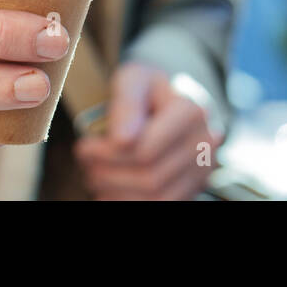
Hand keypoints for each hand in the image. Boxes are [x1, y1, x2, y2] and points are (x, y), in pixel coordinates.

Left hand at [73, 62, 220, 200]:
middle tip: (86, 163)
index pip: (146, 149)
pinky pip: (160, 206)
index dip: (108, 154)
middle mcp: (203, 145)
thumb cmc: (144, 90)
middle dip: (109, 174)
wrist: (163, 102)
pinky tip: (109, 190)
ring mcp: (201, 171)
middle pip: (150, 176)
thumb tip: (122, 139)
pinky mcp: (192, 189)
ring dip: (116, 192)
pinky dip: (126, 201)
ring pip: (155, 197)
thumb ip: (126, 102)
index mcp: (190, 114)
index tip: (84, 147)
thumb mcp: (133, 79)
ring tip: (95, 176)